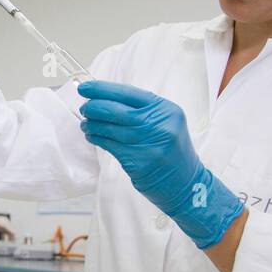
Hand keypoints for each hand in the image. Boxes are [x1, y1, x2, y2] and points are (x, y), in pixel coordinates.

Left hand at [78, 80, 243, 248]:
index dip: (103, 89)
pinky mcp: (138, 162)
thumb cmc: (172, 151)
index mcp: (166, 110)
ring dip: (92, 125)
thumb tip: (107, 98)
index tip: (86, 87)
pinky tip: (92, 136)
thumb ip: (143, 110)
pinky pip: (110, 145)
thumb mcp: (167, 123)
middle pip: (116, 110)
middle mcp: (159, 125)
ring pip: (110, 129)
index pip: (129, 93)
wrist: (186, 183)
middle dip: (94, 107)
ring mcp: (148, 144)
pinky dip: (97, 138)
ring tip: (86, 123)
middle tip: (84, 108)